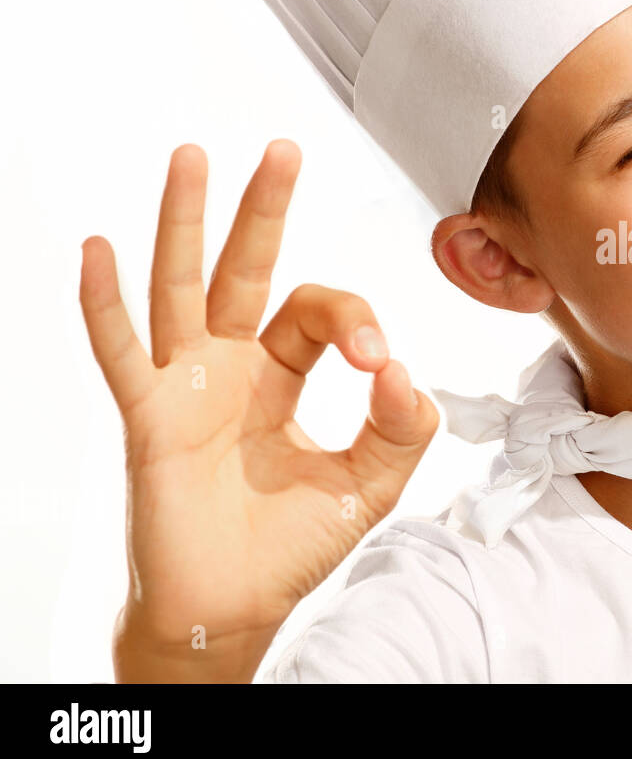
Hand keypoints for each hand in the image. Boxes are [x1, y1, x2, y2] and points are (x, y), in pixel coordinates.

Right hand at [79, 141, 439, 679]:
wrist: (233, 609)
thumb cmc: (290, 544)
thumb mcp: (370, 484)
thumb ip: (402, 428)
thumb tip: (405, 372)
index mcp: (282, 374)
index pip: (318, 313)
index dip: (355, 321)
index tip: (380, 364)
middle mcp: (231, 367)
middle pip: (246, 270)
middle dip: (264, 210)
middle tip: (283, 150)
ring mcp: (186, 387)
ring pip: (181, 288)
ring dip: (185, 224)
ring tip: (193, 158)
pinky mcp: (150, 419)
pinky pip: (123, 353)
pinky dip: (106, 304)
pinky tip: (99, 250)